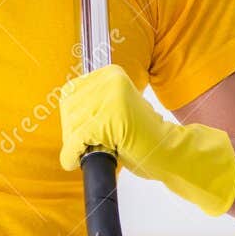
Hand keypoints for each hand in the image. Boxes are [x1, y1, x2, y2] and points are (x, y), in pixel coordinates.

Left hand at [58, 64, 234, 216]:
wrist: (169, 152)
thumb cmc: (142, 136)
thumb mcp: (115, 109)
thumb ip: (94, 104)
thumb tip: (65, 112)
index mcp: (111, 74)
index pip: (70, 92)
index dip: (70, 117)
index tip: (77, 132)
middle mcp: (111, 80)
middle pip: (69, 109)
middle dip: (71, 132)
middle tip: (82, 147)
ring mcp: (112, 98)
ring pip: (73, 125)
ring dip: (73, 146)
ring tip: (85, 154)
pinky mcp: (110, 119)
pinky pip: (78, 139)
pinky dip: (72, 154)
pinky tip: (75, 162)